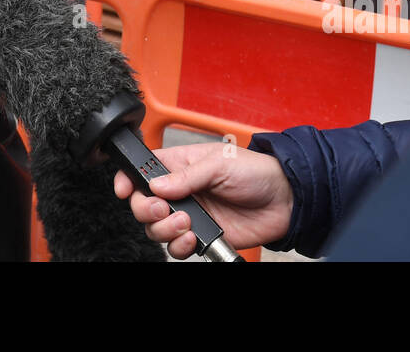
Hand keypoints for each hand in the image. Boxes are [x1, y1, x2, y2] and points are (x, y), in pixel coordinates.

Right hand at [113, 143, 293, 258]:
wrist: (284, 200)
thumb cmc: (255, 171)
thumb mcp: (219, 163)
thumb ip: (186, 176)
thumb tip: (156, 185)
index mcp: (180, 165)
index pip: (143, 170)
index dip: (128, 180)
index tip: (124, 189)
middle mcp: (180, 191)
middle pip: (143, 204)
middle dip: (145, 209)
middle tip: (162, 210)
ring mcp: (190, 214)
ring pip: (156, 228)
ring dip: (164, 229)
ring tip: (186, 223)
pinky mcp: (200, 236)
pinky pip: (177, 247)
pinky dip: (179, 246)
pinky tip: (192, 238)